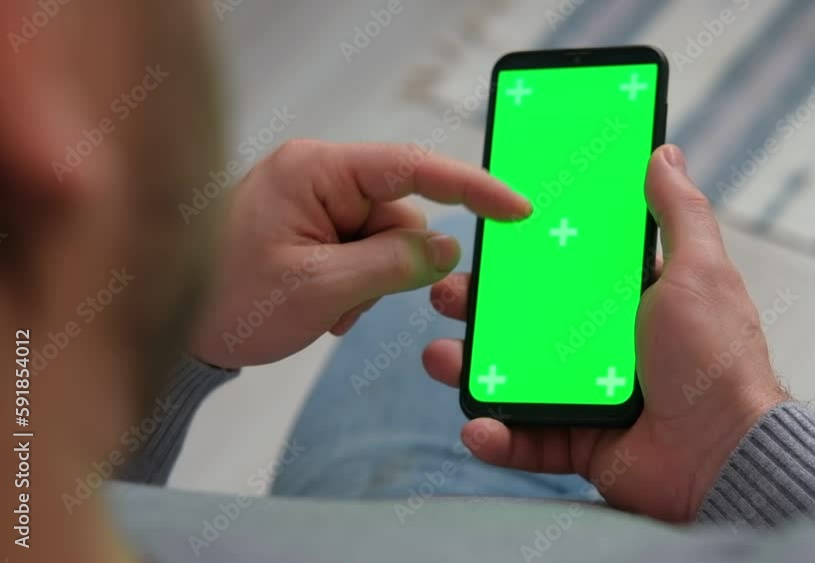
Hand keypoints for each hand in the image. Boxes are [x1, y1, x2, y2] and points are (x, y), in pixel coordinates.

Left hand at [191, 141, 530, 368]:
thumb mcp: (319, 288)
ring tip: (323, 306)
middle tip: (350, 300)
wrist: (169, 325)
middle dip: (392, 262)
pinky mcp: (314, 227)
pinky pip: (365, 252)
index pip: (412, 167)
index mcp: (316, 171)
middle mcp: (319, 176)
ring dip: (370, 282)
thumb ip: (393, 264)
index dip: (472, 187)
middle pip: (402, 212)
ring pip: (387, 240)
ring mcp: (315, 201)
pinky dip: (355, 285)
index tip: (516, 208)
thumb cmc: (224, 300)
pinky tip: (319, 304)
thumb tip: (450, 249)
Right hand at [422, 145, 786, 521]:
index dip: (528, 255)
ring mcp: (592, 395)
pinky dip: (499, 436)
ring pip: (517, 376)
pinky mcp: (584, 443)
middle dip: (482, 309)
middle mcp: (609, 345)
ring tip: (440, 357)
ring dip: (473, 368)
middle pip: (530, 320)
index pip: (569, 270)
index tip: (490, 239)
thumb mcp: (700, 271)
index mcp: (633, 301)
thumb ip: (680, 213)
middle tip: (447, 294)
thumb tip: (665, 155)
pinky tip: (477, 426)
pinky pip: (530, 439)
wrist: (725, 457)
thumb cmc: (717, 359)